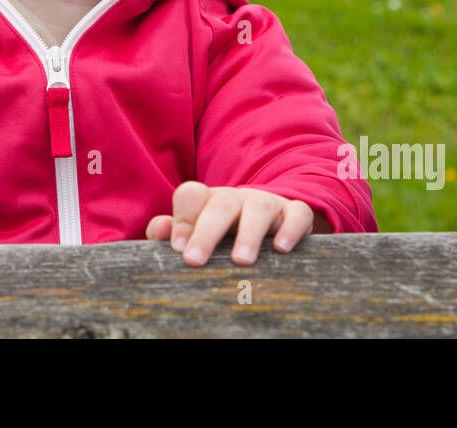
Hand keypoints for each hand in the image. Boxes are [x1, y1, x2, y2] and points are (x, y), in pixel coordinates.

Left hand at [145, 181, 316, 265]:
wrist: (274, 226)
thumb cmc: (227, 237)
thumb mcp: (200, 235)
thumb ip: (175, 233)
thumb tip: (160, 230)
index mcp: (209, 201)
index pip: (191, 195)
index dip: (182, 219)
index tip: (178, 248)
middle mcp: (236, 198)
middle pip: (221, 204)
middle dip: (206, 232)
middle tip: (194, 260)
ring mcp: (267, 203)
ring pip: (258, 208)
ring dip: (248, 234)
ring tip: (241, 261)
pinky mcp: (294, 213)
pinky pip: (297, 213)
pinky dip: (290, 228)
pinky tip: (281, 248)